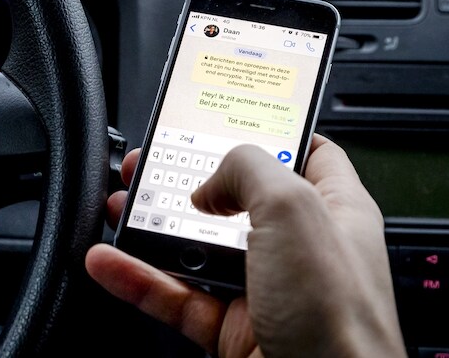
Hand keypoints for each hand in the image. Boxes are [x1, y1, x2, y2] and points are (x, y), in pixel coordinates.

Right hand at [86, 136, 404, 357]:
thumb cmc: (340, 319)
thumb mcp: (295, 208)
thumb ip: (247, 169)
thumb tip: (210, 180)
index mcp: (334, 210)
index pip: (303, 152)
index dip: (263, 131)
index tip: (221, 116)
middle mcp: (300, 250)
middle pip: (235, 199)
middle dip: (187, 180)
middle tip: (148, 162)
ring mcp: (264, 293)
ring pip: (196, 249)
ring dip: (151, 228)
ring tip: (116, 204)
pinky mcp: (232, 333)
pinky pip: (174, 297)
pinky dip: (137, 279)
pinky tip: (108, 261)